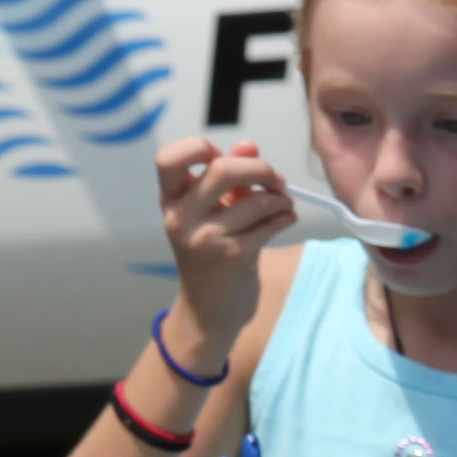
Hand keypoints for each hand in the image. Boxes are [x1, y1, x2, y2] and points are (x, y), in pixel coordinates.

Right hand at [144, 135, 285, 356]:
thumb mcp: (210, 212)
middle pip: (223, 170)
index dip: (198, 148)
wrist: (208, 311)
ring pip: (255, 199)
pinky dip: (285, 217)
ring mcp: (206, 239)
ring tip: (284, 204)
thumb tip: (249, 146)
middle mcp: (182, 218)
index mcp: (171, 201)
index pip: (169, 159)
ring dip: (280, 198)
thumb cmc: (211, 252)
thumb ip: (229, 177)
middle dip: (260, 168)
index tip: (221, 156)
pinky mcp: (234, 257)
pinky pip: (269, 224)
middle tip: (275, 179)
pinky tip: (286, 219)